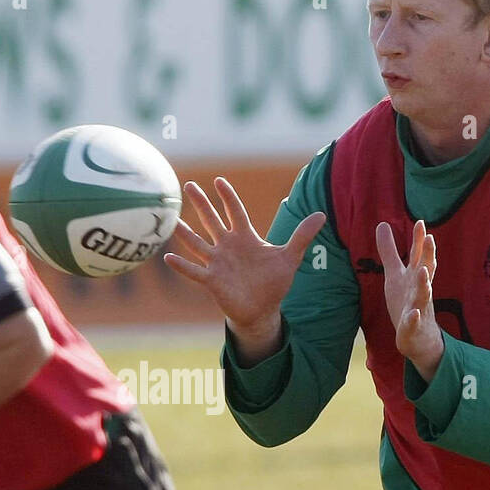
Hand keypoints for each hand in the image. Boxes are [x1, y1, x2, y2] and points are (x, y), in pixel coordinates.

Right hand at [164, 177, 324, 356]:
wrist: (262, 309)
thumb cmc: (274, 282)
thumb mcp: (290, 257)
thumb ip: (302, 235)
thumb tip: (321, 214)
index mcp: (245, 237)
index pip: (234, 211)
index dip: (228, 197)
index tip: (219, 181)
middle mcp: (227, 246)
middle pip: (211, 220)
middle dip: (201, 203)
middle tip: (189, 185)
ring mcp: (217, 262)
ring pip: (197, 243)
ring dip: (184, 232)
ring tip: (171, 220)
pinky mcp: (212, 280)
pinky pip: (194, 271)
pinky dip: (182, 265)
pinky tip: (168, 258)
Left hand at [377, 218, 444, 382]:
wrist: (418, 336)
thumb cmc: (407, 300)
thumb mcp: (395, 274)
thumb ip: (389, 251)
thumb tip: (382, 224)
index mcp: (415, 276)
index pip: (418, 256)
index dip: (419, 240)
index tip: (420, 222)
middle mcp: (420, 289)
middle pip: (426, 270)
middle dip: (428, 255)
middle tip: (430, 237)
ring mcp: (418, 307)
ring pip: (423, 294)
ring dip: (424, 283)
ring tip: (423, 271)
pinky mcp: (412, 326)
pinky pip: (413, 322)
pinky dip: (413, 318)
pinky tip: (412, 313)